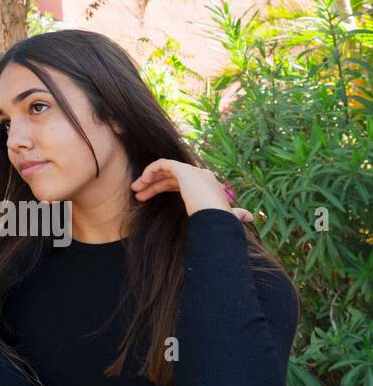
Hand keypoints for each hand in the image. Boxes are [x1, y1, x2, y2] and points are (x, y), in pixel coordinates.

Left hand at [131, 158, 247, 219]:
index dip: (164, 188)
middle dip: (153, 185)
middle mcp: (201, 175)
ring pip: (165, 170)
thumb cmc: (220, 221)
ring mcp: (193, 171)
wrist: (216, 218)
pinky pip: (163, 164)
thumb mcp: (228, 217)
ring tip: (135, 190)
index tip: (148, 199)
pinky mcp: (184, 169)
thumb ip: (236, 214)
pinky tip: (142, 181)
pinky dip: (151, 169)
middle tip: (138, 195)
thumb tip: (249, 216)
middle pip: (171, 177)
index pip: (181, 182)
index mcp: (209, 185)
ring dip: (148, 179)